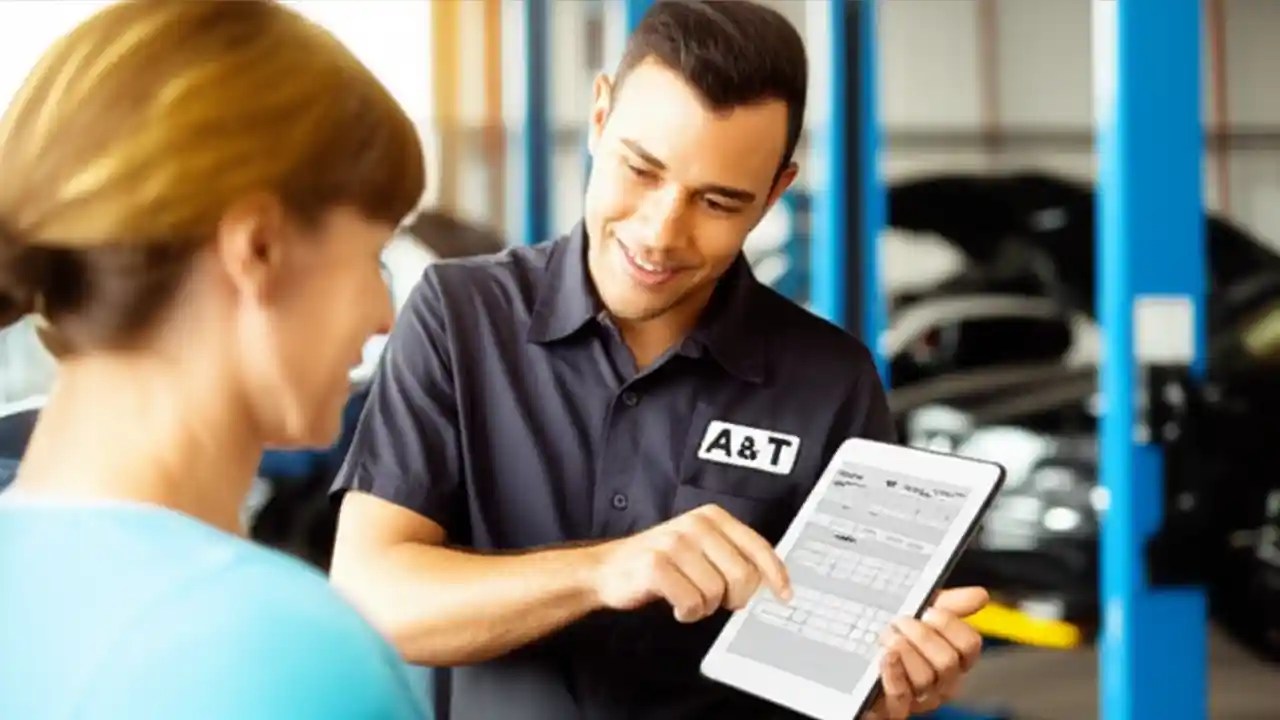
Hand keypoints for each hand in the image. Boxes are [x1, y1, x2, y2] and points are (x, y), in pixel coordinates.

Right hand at [591, 503, 791, 622]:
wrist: (607, 568)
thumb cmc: (659, 562)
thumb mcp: (698, 547)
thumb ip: (730, 556)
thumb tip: (767, 583)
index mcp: (712, 517)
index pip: (757, 546)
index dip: (775, 574)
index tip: (784, 595)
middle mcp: (695, 525)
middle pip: (742, 575)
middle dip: (734, 598)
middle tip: (718, 601)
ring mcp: (675, 543)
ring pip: (716, 593)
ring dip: (705, 607)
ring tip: (689, 597)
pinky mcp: (657, 565)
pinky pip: (691, 603)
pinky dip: (687, 613)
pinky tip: (675, 604)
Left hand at [861, 586, 988, 719]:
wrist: (856, 667)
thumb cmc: (893, 642)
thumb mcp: (919, 616)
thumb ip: (948, 605)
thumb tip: (980, 595)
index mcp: (954, 659)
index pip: (970, 644)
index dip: (949, 624)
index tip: (928, 611)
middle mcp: (943, 683)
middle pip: (947, 661)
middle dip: (921, 636)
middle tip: (900, 622)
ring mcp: (921, 699)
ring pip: (926, 678)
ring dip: (902, 650)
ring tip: (886, 638)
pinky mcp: (896, 710)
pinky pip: (901, 696)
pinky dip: (893, 672)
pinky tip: (885, 656)